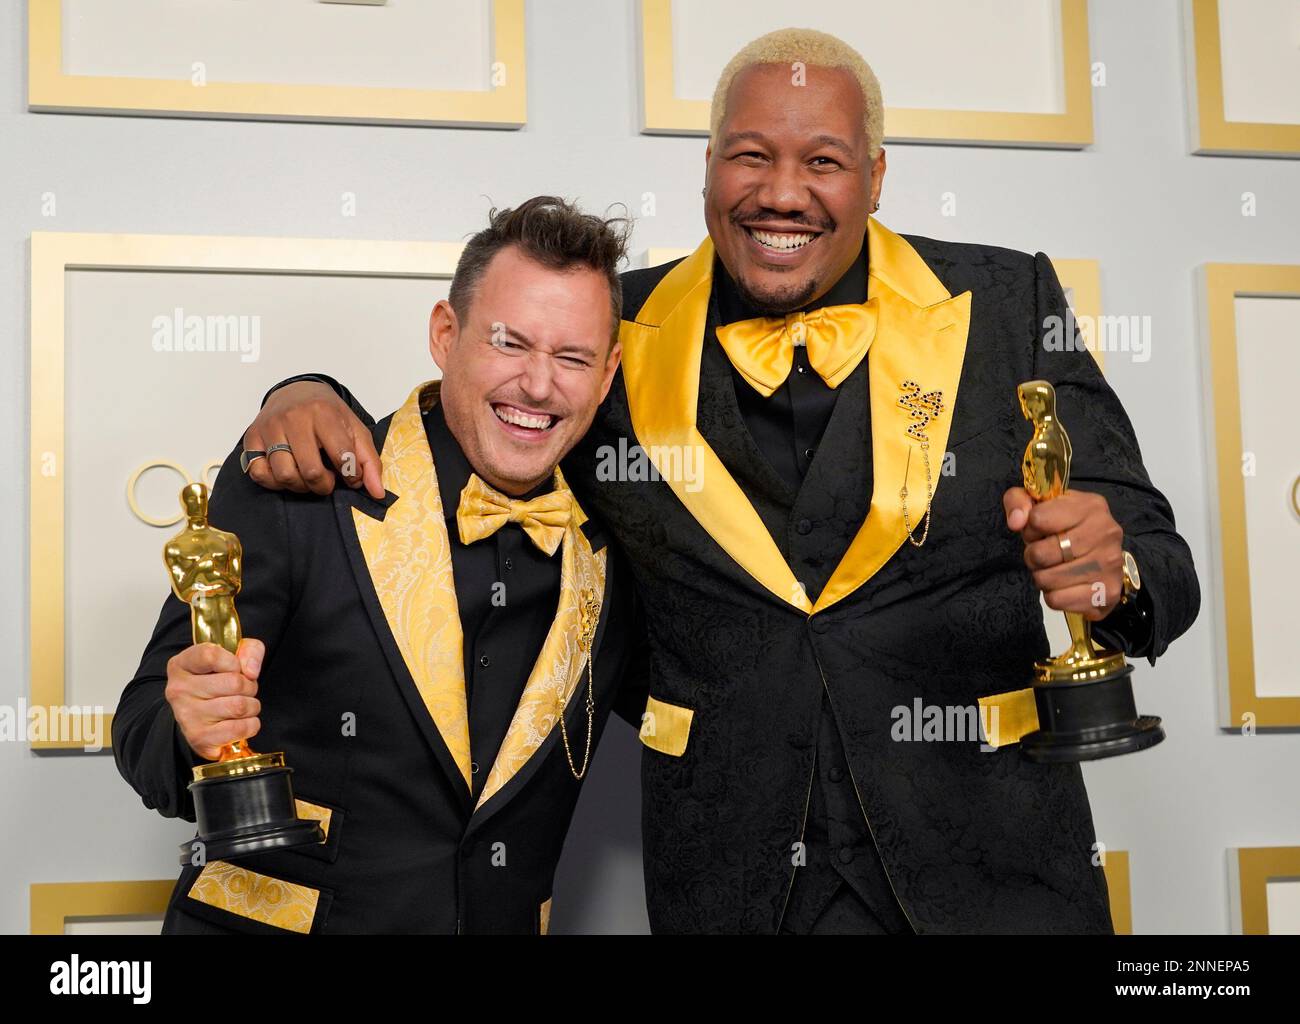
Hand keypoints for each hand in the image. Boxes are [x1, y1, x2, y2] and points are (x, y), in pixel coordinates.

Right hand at [165, 640, 263, 760]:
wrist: (205, 722)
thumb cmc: (220, 683)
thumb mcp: (233, 657)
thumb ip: (249, 650)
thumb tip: (251, 671)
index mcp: (181, 665)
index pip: (210, 655)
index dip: (234, 662)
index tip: (236, 669)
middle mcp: (178, 690)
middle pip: (234, 682)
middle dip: (249, 687)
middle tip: (242, 691)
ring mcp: (186, 715)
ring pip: (240, 706)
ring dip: (252, 706)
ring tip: (241, 706)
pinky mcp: (199, 737)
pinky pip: (241, 728)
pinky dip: (251, 725)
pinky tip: (240, 722)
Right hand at [242, 382, 382, 498]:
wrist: (296, 392)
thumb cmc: (328, 414)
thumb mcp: (356, 430)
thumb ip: (369, 462)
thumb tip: (377, 492)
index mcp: (324, 413)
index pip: (341, 456)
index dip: (351, 475)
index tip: (351, 477)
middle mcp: (294, 418)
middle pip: (310, 471)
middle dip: (324, 486)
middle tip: (328, 480)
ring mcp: (270, 427)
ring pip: (284, 475)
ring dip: (300, 486)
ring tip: (309, 477)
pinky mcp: (252, 437)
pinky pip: (259, 474)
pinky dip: (275, 483)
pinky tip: (288, 474)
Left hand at [1003, 487, 1124, 621]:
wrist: (1101, 556)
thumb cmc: (1066, 528)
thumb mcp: (1040, 504)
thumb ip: (1018, 501)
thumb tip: (1016, 522)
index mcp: (1090, 506)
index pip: (1037, 519)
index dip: (1029, 528)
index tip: (1039, 530)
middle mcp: (1105, 533)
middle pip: (1040, 553)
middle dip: (1033, 555)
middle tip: (1044, 553)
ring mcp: (1109, 564)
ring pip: (1046, 579)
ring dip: (1042, 576)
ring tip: (1054, 568)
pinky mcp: (1107, 593)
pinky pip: (1057, 600)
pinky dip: (1053, 595)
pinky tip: (1064, 584)